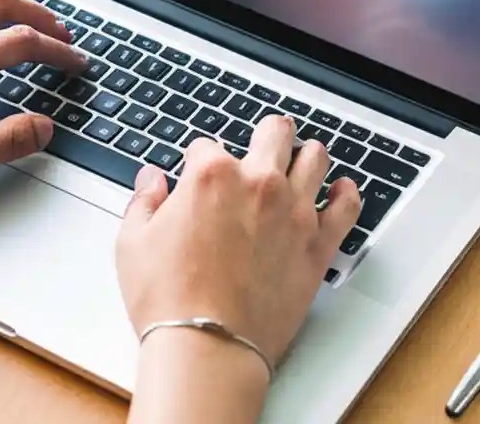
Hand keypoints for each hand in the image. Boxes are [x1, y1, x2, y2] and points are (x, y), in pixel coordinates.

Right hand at [116, 116, 361, 364]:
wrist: (209, 346)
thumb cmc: (169, 300)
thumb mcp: (132, 243)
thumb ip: (144, 202)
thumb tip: (152, 180)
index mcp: (212, 177)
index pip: (207, 146)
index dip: (200, 160)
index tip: (199, 175)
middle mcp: (259, 184)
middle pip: (275, 133)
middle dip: (266, 135)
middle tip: (264, 145)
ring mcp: (295, 211)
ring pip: (315, 158)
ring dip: (306, 156)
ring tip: (300, 163)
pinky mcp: (319, 243)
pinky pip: (347, 206)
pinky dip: (345, 194)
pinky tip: (340, 191)